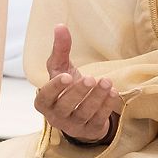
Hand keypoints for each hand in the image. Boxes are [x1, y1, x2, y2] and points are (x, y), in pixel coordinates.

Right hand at [35, 23, 117, 144]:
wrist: (82, 111)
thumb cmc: (67, 87)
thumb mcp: (61, 69)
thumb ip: (60, 49)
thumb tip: (60, 26)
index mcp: (45, 102)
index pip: (45, 97)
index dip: (55, 88)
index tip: (66, 76)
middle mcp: (56, 117)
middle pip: (66, 106)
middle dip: (79, 92)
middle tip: (91, 78)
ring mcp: (74, 126)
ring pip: (84, 113)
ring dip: (96, 97)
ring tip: (106, 81)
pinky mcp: (91, 130)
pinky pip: (99, 119)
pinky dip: (107, 106)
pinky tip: (113, 92)